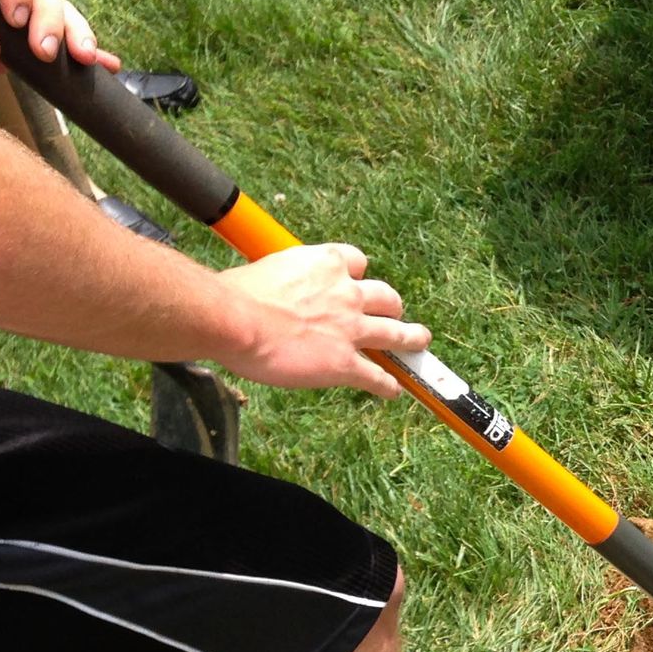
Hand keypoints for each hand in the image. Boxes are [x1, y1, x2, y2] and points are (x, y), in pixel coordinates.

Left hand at [0, 0, 119, 87]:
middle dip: (50, 17)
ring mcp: (20, 11)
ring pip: (60, 11)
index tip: (14, 18)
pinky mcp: (29, 41)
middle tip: (43, 50)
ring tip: (82, 59)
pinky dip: (88, 52)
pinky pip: (65, 42)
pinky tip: (106, 64)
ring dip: (75, 33)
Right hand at [212, 245, 427, 398]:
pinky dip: (388, 385)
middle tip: (393, 314)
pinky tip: (393, 390)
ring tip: (418, 343)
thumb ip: (286, 279)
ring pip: (396, 334)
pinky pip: (377, 376)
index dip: (359, 274)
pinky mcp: (345, 363)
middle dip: (392, 306)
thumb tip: (274, 289)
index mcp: (326, 264)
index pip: (357, 262)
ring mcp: (350, 329)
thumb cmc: (237, 295)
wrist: (234, 319)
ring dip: (411, 339)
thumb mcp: (268, 269)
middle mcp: (346, 293)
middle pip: (386, 297)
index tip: (357, 280)